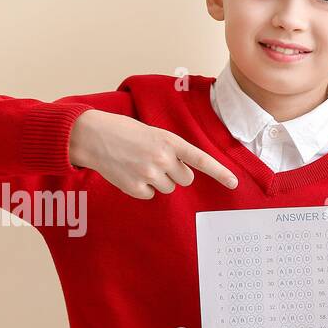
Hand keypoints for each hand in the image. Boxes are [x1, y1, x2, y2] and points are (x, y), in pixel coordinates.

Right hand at [69, 109, 238, 198]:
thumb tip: (181, 174)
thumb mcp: (152, 133)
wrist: (93, 136)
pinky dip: (141, 188)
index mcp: (169, 141)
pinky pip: (150, 195)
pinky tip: (129, 174)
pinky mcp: (135, 188)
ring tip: (139, 165)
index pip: (200, 159)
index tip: (234, 183)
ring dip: (158, 181)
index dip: (219, 172)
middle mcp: (163, 159)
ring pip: (168, 188)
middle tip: (157, 162)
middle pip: (185, 179)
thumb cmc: (123, 131)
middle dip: (176, 174)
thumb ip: (170, 150)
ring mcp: (149, 175)